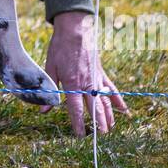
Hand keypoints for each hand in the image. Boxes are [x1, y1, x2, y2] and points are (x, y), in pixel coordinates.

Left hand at [42, 9, 128, 134]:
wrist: (75, 30)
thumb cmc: (60, 47)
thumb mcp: (50, 67)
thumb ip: (49, 89)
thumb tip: (43, 108)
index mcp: (72, 83)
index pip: (75, 108)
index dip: (77, 123)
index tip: (79, 135)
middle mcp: (87, 83)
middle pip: (94, 108)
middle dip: (97, 124)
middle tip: (100, 137)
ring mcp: (97, 78)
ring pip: (105, 101)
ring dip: (108, 116)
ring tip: (110, 129)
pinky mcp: (102, 73)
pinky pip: (112, 89)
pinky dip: (118, 100)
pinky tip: (124, 110)